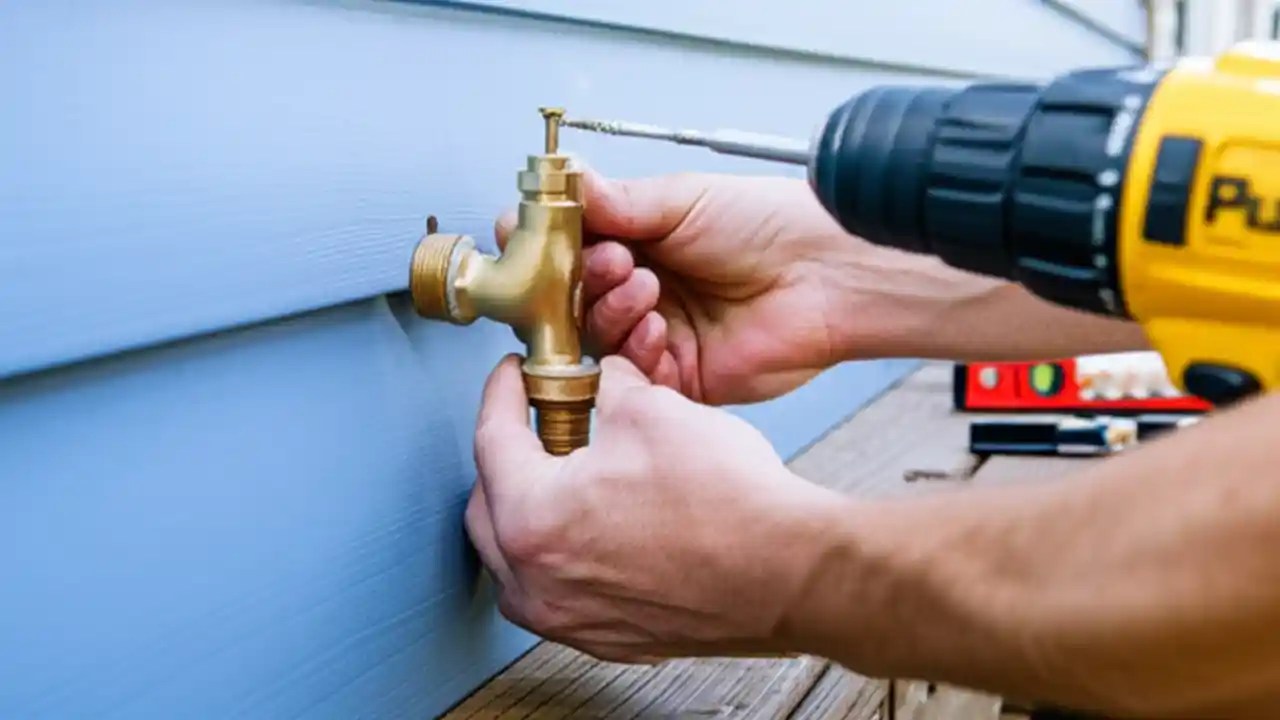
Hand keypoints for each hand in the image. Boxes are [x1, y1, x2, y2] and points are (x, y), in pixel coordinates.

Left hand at [465, 354, 838, 661]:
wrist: (788, 574)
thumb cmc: (727, 505)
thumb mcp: (653, 411)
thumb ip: (608, 390)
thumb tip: (605, 381)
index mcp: (530, 519)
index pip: (492, 441)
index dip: (503, 394)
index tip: (513, 376)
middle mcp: (537, 582)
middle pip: (492, 505)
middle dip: (509, 456)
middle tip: (538, 420)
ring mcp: (570, 619)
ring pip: (521, 557)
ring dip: (533, 509)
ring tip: (568, 472)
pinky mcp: (608, 637)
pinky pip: (563, 589)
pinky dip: (568, 552)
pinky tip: (603, 522)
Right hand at [496, 167, 1148, 404]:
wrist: (828, 273)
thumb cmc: (772, 225)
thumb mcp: (685, 198)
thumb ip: (620, 201)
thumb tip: (570, 185)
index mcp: (640, 239)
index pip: (571, 245)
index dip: (548, 243)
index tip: (540, 234)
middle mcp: (644, 288)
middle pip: (571, 297)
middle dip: (580, 279)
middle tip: (608, 260)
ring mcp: (659, 334)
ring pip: (596, 336)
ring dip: (609, 311)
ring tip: (645, 286)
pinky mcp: (679, 377)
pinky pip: (632, 375)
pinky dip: (637, 350)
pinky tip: (661, 327)